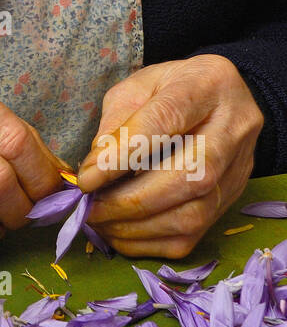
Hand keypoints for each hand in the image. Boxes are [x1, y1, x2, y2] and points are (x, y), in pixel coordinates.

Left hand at [77, 54, 263, 257]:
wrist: (221, 99)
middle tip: (91, 208)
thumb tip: (96, 170)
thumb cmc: (172, 89)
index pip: (166, 122)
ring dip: (138, 226)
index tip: (87, 179)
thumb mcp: (139, 87)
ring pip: (194, 214)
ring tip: (101, 222)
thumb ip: (117, 122)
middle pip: (190, 176)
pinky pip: (193, 236)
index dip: (123, 156)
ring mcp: (239, 169)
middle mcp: (234, 128)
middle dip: (132, 200)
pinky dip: (150, 242)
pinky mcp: (234, 198)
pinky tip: (121, 232)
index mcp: (208, 84)